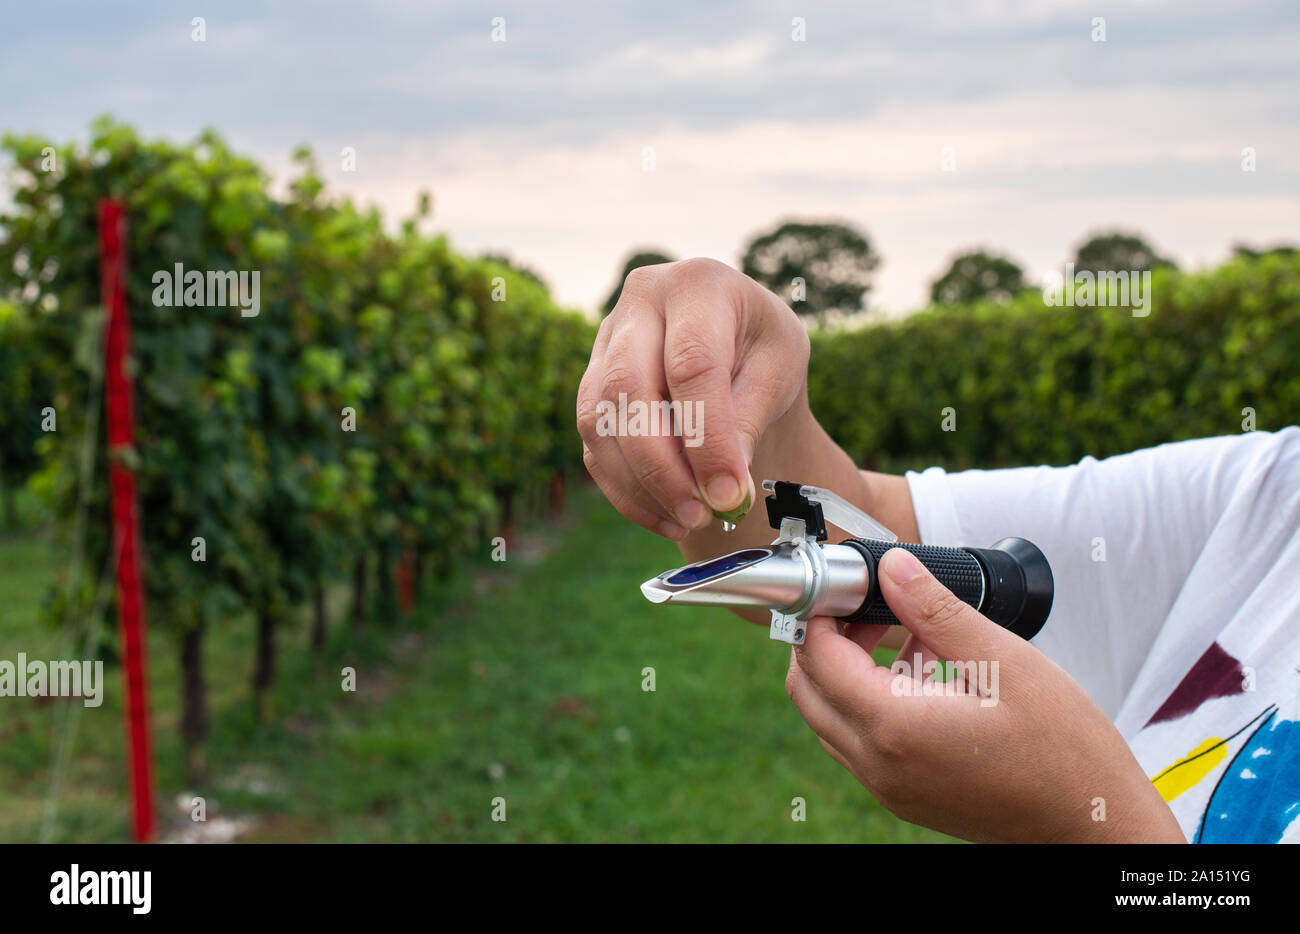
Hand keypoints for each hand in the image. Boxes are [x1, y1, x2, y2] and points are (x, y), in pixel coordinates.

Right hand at [576, 258, 809, 539]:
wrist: (734, 339)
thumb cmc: (761, 346)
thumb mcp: (779, 366)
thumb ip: (751, 417)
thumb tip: (723, 486)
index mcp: (696, 285)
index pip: (691, 364)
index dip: (707, 436)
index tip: (728, 492)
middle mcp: (639, 304)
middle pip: (627, 388)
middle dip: (661, 465)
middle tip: (700, 513)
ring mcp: (605, 342)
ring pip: (599, 421)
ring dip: (640, 483)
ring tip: (689, 519)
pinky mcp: (591, 384)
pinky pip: (594, 445)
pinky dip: (627, 490)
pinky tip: (666, 515)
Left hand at [785, 547, 1185, 842]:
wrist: (1095, 826)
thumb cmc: (1065, 752)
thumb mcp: (1005, 662)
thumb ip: (937, 611)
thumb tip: (892, 568)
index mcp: (895, 727)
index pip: (818, 658)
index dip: (822, 612)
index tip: (845, 584)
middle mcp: (878, 765)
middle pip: (807, 690)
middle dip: (822, 640)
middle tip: (865, 606)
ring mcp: (887, 787)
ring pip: (828, 718)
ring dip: (845, 671)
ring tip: (904, 635)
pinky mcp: (904, 796)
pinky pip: (858, 744)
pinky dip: (868, 703)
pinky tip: (922, 674)